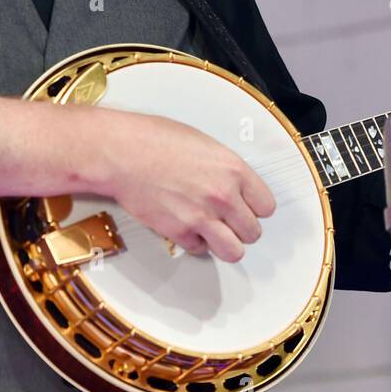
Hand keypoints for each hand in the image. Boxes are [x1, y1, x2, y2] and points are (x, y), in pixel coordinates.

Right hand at [88, 107, 275, 263]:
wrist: (123, 152)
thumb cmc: (156, 140)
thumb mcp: (205, 144)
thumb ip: (225, 169)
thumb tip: (234, 186)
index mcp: (233, 170)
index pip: (267, 206)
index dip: (256, 208)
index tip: (247, 208)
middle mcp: (223, 196)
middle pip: (253, 232)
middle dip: (242, 229)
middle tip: (229, 222)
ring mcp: (202, 217)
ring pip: (234, 251)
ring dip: (225, 244)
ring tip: (215, 234)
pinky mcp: (179, 231)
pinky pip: (200, 249)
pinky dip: (195, 242)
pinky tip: (187, 227)